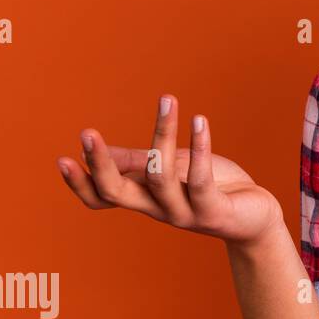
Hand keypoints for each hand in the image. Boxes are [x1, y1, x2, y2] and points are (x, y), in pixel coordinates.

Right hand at [57, 93, 284, 245]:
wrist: (256, 218)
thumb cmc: (214, 188)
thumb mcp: (173, 170)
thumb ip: (137, 163)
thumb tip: (96, 151)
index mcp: (145, 198)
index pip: (102, 198)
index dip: (81, 183)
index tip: (61, 158)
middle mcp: (159, 209)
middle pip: (118, 192)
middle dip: (101, 164)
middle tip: (87, 133)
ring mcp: (185, 213)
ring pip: (160, 177)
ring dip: (162, 135)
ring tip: (168, 100)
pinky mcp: (213, 211)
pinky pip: (200, 180)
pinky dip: (200, 147)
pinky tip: (199, 120)